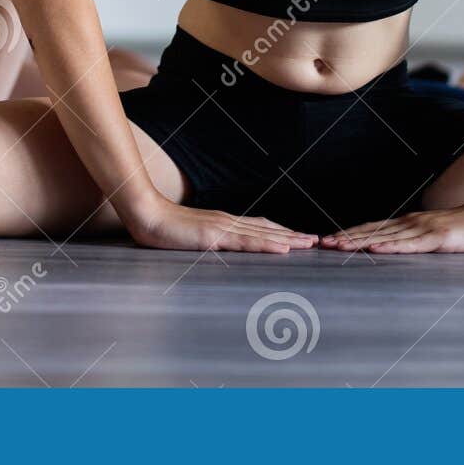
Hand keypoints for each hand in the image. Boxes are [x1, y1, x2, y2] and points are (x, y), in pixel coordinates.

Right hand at [126, 199, 316, 253]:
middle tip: (317, 241)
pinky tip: (283, 249)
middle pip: (268, 229)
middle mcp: (228, 222)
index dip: (282, 232)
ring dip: (289, 240)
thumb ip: (209, 239)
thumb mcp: (192, 235)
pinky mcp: (215, 237)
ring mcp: (223, 228)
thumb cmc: (164, 228)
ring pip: (263, 235)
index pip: (260, 227)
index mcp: (224, 222)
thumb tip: (221, 246)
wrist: (146, 215)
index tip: (301, 238)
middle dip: (294, 236)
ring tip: (309, 244)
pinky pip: (246, 243)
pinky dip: (267, 245)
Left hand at [319, 200, 463, 253]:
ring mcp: (424, 230)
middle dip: (346, 238)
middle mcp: (411, 223)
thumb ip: (416, 238)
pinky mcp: (438, 239)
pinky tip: (375, 250)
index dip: (350, 234)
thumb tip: (395, 245)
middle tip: (322, 244)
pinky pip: (411, 244)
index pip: (374, 229)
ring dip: (360, 242)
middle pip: (373, 231)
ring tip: (339, 246)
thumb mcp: (435, 234)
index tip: (329, 240)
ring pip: (386, 237)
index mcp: (409, 223)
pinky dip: (391, 247)